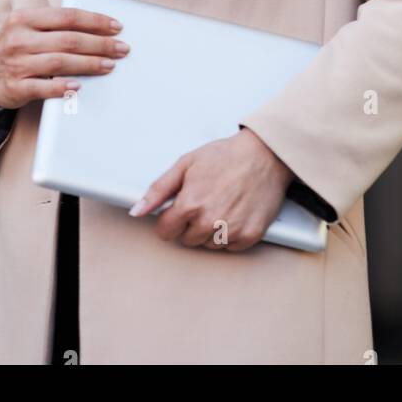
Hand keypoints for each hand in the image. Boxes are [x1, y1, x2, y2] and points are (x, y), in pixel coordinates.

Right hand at [0, 0, 129, 109]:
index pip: (67, 16)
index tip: (117, 26)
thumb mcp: (30, 23)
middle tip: (122, 49)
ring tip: (110, 66)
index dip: (95, 21)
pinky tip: (79, 86)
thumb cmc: (15, 44)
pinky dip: (62, 87)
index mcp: (25, 17)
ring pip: (59, 62)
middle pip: (68, 40)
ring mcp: (15, 63)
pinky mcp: (14, 87)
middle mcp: (19, 38)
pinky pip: (42, 87)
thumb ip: (62, 14)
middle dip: (100, 44)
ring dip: (89, 64)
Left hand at [128, 127, 293, 251]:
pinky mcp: (250, 236)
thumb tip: (137, 210)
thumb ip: (158, 190)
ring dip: (210, 230)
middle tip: (204, 201)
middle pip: (187, 240)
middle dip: (190, 224)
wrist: (264, 155)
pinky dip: (230, 234)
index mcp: (190, 204)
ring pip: (208, 245)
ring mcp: (231, 230)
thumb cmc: (226, 156)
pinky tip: (234, 213)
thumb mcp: (186, 164)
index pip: (165, 231)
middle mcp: (210, 221)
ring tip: (221, 204)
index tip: (177, 212)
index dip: (169, 220)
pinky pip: (230, 247)